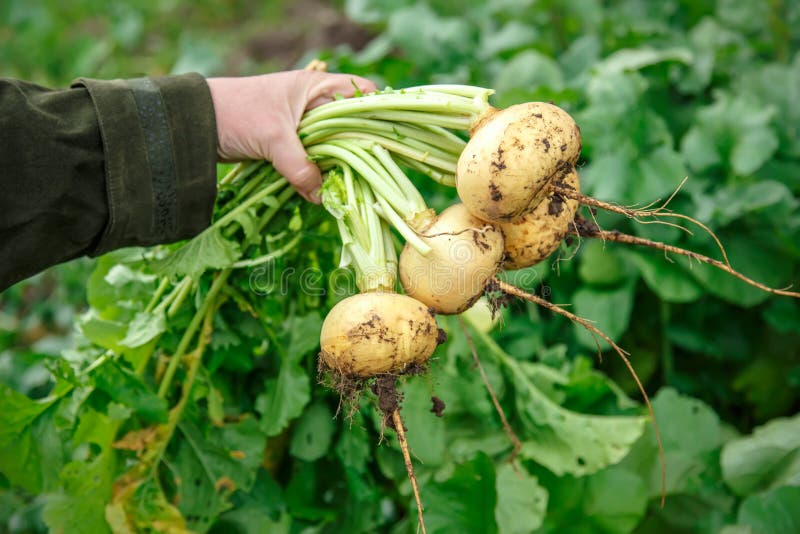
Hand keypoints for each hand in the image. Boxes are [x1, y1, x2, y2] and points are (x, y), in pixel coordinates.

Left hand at [207, 71, 376, 202]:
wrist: (194, 124)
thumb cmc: (237, 114)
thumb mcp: (274, 139)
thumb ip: (300, 168)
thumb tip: (322, 197)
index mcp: (316, 87)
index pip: (361, 93)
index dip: (376, 113)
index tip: (385, 141)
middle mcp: (314, 104)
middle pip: (351, 126)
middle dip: (359, 149)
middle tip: (371, 172)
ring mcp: (303, 126)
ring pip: (333, 147)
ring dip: (337, 166)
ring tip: (349, 185)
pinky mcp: (290, 145)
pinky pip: (314, 160)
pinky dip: (318, 174)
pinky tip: (326, 189)